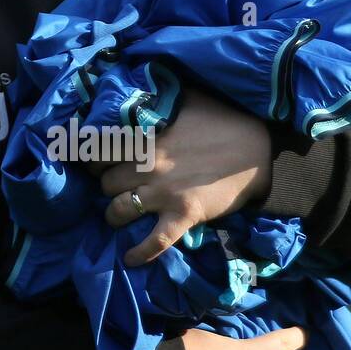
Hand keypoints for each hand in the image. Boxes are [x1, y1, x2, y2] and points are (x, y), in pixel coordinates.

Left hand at [94, 86, 272, 266]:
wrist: (257, 151)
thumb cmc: (221, 121)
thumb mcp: (184, 100)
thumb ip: (155, 99)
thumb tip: (132, 90)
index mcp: (145, 136)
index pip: (99, 149)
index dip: (92, 157)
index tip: (94, 162)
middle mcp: (148, 165)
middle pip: (105, 183)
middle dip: (105, 185)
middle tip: (112, 186)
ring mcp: (164, 193)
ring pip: (118, 210)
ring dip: (114, 215)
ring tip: (118, 215)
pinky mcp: (182, 215)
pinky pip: (154, 241)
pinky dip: (139, 253)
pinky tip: (130, 259)